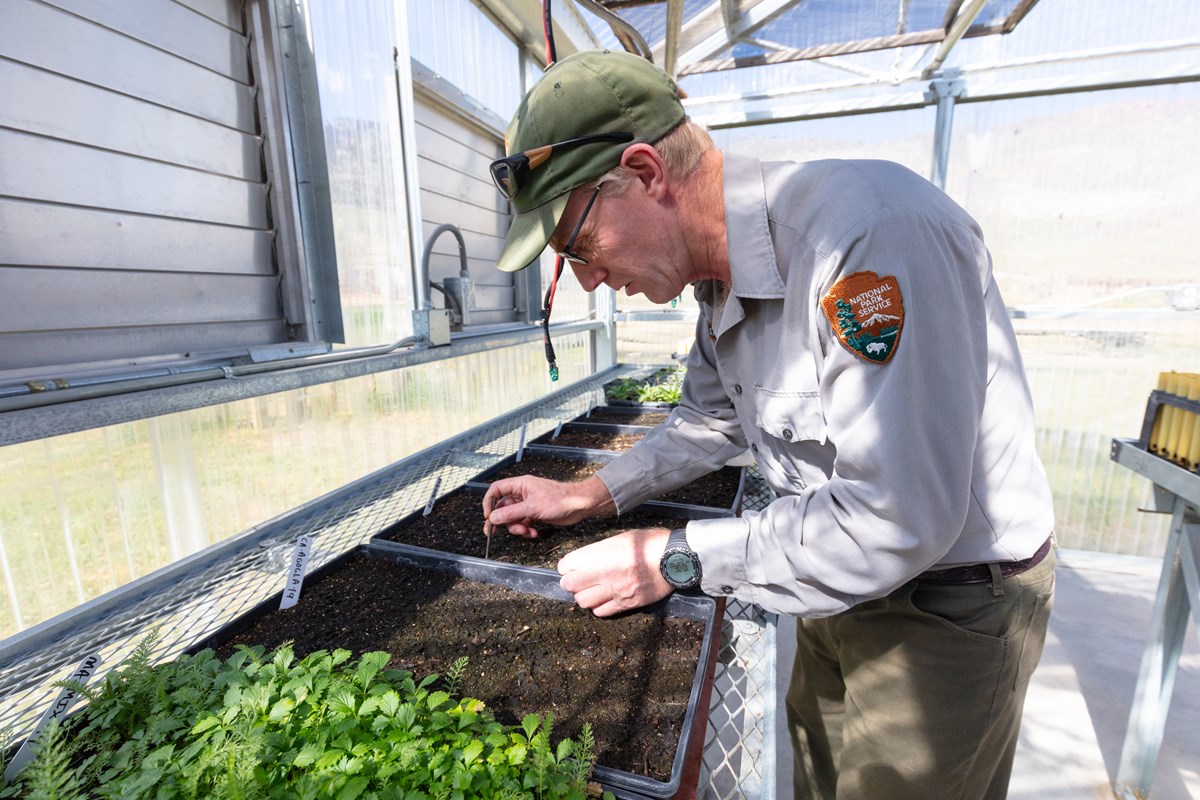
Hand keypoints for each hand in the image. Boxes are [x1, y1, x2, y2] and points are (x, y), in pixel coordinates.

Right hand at [481, 475, 613, 538]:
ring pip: (513, 518)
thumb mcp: (532, 507)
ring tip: (526, 531)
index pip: (496, 490)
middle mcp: (522, 494)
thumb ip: (511, 513)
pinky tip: (534, 532)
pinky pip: (523, 523)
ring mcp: (528, 504)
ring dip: (517, 527)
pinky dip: (526, 530)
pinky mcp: (535, 514)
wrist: (579, 505)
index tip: (488, 516)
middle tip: (493, 533)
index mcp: (520, 485)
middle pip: (503, 507)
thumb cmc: (560, 499)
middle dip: (502, 521)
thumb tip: (493, 517)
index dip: (489, 502)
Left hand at [557, 528, 673, 617]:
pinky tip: (604, 598)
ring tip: (591, 589)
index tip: (570, 565)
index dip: (566, 565)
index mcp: (603, 554)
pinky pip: (601, 612)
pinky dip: (598, 607)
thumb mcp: (621, 537)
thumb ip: (600, 550)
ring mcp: (616, 592)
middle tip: (576, 578)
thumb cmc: (650, 543)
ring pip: (583, 601)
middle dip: (570, 581)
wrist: (676, 559)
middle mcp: (606, 574)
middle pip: (570, 585)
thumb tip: (585, 559)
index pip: (567, 565)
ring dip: (583, 595)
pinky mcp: (627, 604)